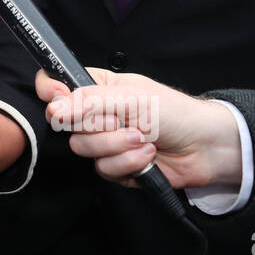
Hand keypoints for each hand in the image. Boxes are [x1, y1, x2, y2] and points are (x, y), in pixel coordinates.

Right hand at [35, 68, 242, 189]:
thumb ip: (89, 102)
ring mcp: (103, 141)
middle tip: (123, 121)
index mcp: (95, 87)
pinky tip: (147, 155)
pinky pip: (104, 170)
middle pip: (66, 124)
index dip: (50, 94)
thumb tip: (54, 109)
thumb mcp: (130, 97)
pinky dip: (128, 163)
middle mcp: (94, 114)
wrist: (204, 146)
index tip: (59, 102)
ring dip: (117, 146)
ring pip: (83, 149)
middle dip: (98, 127)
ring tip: (143, 139)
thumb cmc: (173, 111)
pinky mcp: (115, 166)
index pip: (53, 85)